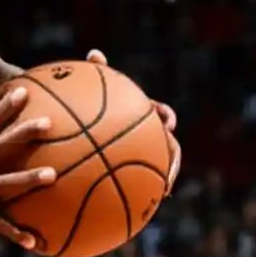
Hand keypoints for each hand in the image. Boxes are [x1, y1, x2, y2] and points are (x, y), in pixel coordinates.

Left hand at [86, 49, 180, 192]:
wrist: (83, 124)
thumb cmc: (89, 103)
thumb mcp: (90, 89)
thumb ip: (96, 73)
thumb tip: (95, 53)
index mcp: (142, 114)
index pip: (162, 114)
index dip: (167, 117)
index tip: (167, 123)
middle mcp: (147, 133)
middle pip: (169, 147)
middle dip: (172, 160)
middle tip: (170, 172)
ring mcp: (140, 150)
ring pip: (157, 167)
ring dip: (161, 180)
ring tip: (160, 195)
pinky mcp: (131, 165)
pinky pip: (134, 180)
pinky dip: (132, 190)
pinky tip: (124, 203)